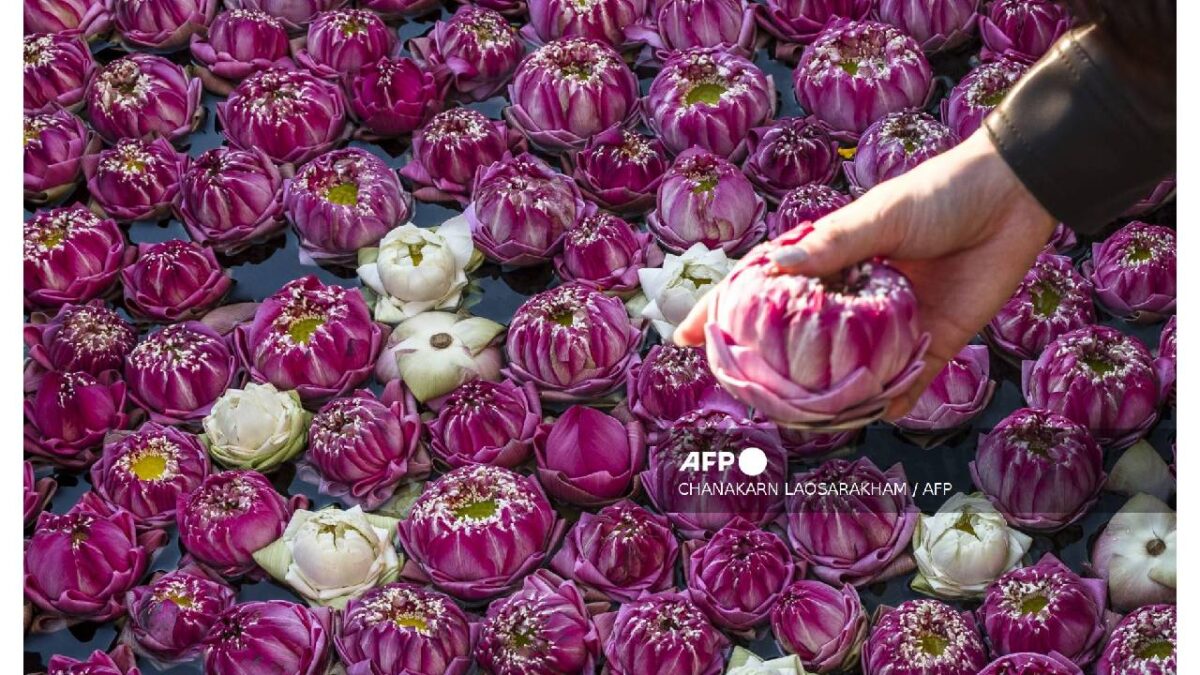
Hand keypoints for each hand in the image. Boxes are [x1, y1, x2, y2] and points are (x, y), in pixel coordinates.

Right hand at [674, 129, 1057, 419]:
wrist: (1015, 195)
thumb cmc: (939, 194)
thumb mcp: (879, 214)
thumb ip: (832, 244)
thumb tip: (774, 267)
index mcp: (832, 260)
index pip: (766, 290)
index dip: (725, 314)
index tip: (686, 339)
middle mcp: (855, 296)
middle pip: (801, 340)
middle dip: (769, 369)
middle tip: (741, 394)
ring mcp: (893, 321)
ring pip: (850, 369)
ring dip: (827, 395)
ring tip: (797, 421)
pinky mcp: (937, 340)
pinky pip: (909, 380)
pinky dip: (893, 400)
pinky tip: (872, 418)